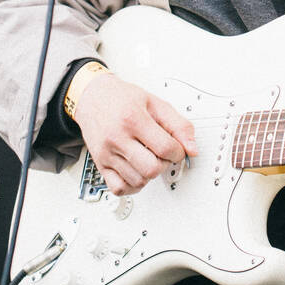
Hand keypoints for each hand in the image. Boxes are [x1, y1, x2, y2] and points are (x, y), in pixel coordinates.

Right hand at [70, 73, 196, 194]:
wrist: (92, 96)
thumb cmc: (122, 98)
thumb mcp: (155, 102)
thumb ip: (178, 125)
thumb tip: (192, 148)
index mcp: (133, 119)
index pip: (165, 148)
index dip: (178, 152)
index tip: (177, 148)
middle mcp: (117, 138)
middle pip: (151, 169)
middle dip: (164, 164)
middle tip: (163, 154)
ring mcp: (106, 153)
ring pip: (138, 181)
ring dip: (150, 174)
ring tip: (149, 159)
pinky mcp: (100, 164)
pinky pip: (119, 188)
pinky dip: (132, 185)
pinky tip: (137, 172)